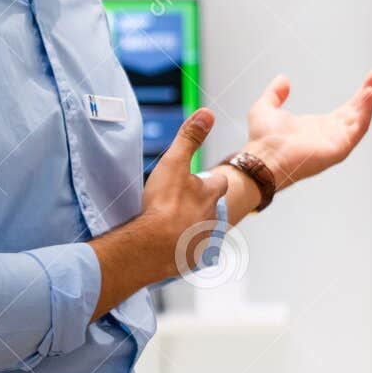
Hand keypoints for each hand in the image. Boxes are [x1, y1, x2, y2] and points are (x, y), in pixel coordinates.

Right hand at [139, 109, 229, 278]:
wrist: (152, 247)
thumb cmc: (163, 204)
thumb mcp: (175, 163)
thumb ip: (190, 137)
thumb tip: (207, 113)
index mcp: (210, 194)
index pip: (219, 182)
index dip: (212, 179)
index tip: (204, 178)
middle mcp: (212, 218)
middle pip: (212, 208)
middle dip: (203, 205)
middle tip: (186, 203)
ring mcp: (203, 240)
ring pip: (203, 230)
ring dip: (193, 227)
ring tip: (176, 225)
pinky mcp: (191, 259)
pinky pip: (191, 252)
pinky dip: (184, 248)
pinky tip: (171, 247)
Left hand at [244, 71, 371, 189]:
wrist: (261, 157)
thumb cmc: (262, 140)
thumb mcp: (266, 108)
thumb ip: (275, 94)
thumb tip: (283, 79)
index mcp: (320, 127)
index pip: (348, 110)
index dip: (360, 95)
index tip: (371, 79)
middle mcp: (332, 135)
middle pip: (358, 113)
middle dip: (369, 93)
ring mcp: (336, 143)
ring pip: (360, 120)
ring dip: (369, 101)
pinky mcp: (339, 149)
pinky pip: (357, 130)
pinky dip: (365, 113)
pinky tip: (368, 97)